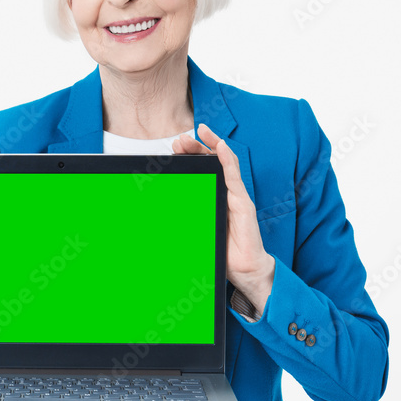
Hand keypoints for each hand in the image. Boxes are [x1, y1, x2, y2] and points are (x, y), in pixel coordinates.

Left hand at [172, 123, 275, 316]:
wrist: (244, 269)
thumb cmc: (221, 249)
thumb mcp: (195, 230)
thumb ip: (183, 218)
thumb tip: (156, 211)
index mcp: (213, 195)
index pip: (201, 170)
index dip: (188, 157)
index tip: (172, 148)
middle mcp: (225, 191)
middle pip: (211, 162)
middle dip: (195, 148)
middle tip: (179, 140)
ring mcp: (236, 195)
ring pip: (224, 162)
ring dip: (211, 145)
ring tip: (199, 132)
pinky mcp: (244, 202)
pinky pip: (235, 177)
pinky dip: (228, 160)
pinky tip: (221, 146)